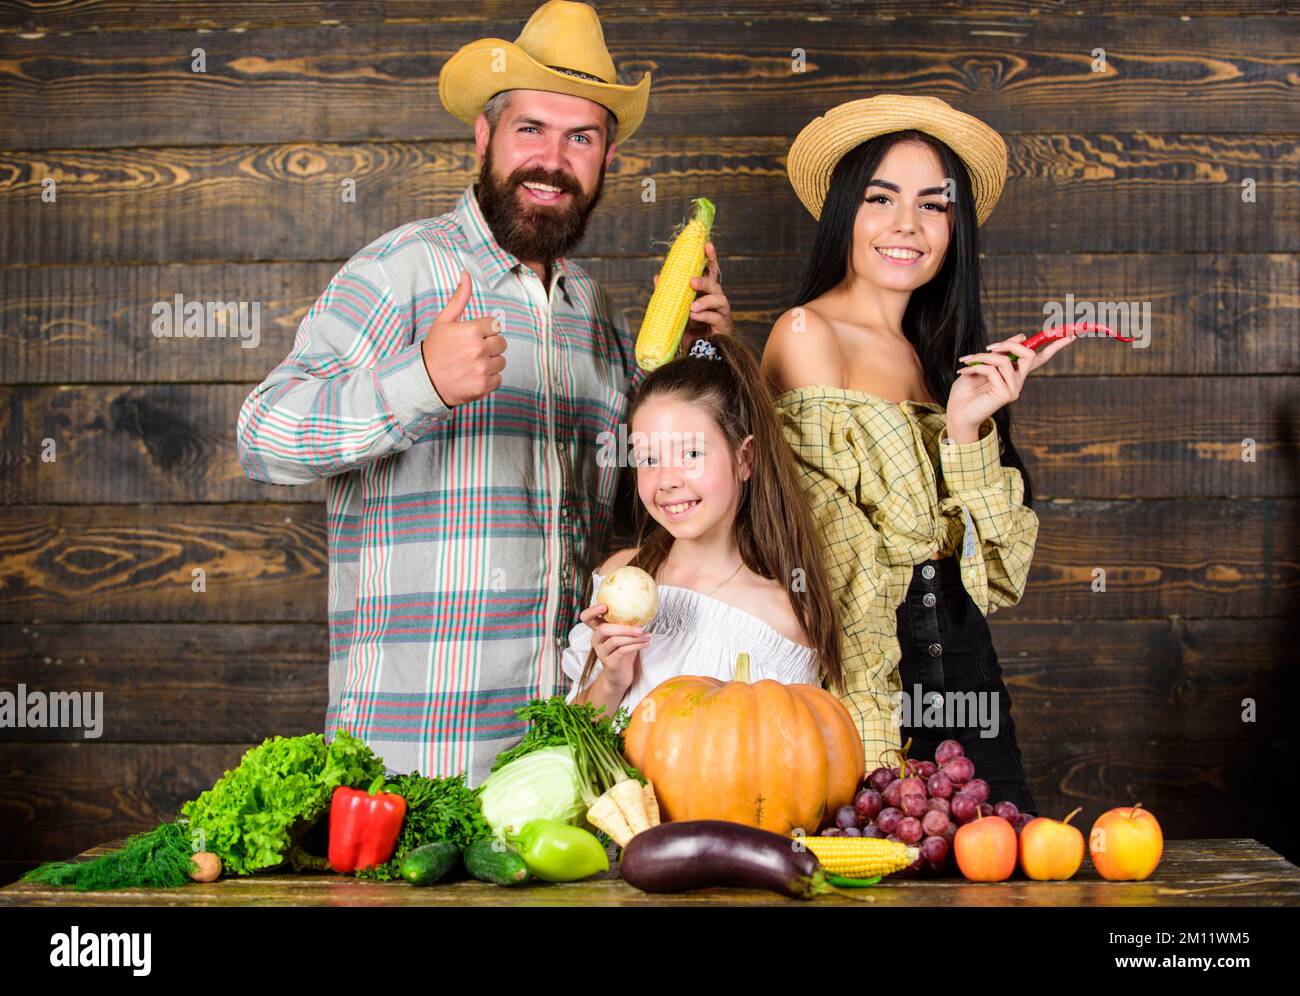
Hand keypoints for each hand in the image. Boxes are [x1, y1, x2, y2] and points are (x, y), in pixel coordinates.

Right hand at [420, 270, 506, 405]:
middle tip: (471, 352)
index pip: (495, 326)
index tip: (472, 338)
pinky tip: (473, 376)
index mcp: (471, 330)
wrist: (424, 381)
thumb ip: (459, 298)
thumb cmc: (435, 348)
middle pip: (501, 344)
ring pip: (501, 361)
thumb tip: (466, 274)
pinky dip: (488, 379)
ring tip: (471, 364)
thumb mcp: (444, 320)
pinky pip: (498, 379)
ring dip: (490, 363)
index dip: (485, 331)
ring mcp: (482, 368)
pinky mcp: (483, 386)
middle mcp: (479, 349)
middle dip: (490, 346)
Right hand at [582, 602, 646, 691]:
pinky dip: (636, 646)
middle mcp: (596, 640)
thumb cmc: (623, 652)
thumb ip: (626, 623)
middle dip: (623, 628)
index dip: (593, 611)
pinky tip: (646, 644)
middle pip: (604, 629)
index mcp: (597, 630)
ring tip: (648, 636)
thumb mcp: (622, 635)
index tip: (605, 606)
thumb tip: (643, 609)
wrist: (620, 676)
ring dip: (634, 638)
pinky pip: (622, 651)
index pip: (587, 618)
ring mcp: (601, 652)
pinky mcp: (609, 663)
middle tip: (640, 628)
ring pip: (615, 640)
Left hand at [651, 241, 733, 336]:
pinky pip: (716, 317)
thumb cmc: (689, 330)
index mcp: (706, 293)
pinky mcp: (723, 326)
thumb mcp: (676, 311)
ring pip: (719, 299)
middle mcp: (716, 300)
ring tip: (691, 307)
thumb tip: (657, 277)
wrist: (696, 353)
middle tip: (690, 281)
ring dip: (705, 301)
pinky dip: (704, 316)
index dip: (710, 258)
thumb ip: (669, 294)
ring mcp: (722, 313)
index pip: (710, 272)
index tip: (707, 244)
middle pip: (715, 284)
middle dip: (704, 281)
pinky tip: (694, 316)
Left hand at [947, 331, 1077, 436]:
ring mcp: (1014, 389)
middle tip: (989, 347)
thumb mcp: (983, 364)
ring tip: (967, 361)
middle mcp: (1018, 382)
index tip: (1072, 335)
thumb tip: (1022, 335)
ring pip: (1005, 360)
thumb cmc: (967, 390)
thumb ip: (1001, 352)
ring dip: (983, 357)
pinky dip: (976, 366)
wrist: (957, 412)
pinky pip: (993, 370)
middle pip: (1029, 354)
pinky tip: (965, 371)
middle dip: (1010, 344)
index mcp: (1015, 374)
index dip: (1054, 347)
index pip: (1040, 359)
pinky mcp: (1006, 394)